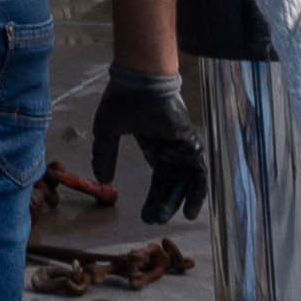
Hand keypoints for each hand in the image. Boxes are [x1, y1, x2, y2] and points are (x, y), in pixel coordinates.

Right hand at [86, 64, 205, 223]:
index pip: (160, 177)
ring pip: (186, 180)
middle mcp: (171, 147)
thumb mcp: (106, 132)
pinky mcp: (190, 143)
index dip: (154, 197)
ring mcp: (182, 145)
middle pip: (172, 182)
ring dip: (180, 201)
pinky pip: (199, 173)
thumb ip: (104, 155)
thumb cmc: (123, 99)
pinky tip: (189, 210)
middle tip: (154, 220)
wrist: (139, 80)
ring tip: (171, 219)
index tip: (145, 215)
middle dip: (164, 202)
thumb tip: (102, 178)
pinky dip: (197, 192)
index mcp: (154, 144)